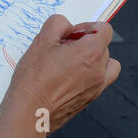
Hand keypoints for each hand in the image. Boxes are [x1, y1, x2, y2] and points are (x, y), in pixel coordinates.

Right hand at [0, 15, 119, 133]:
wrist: (30, 113)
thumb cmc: (34, 80)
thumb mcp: (41, 41)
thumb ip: (57, 24)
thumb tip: (66, 26)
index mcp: (91, 52)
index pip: (105, 29)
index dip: (87, 27)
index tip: (72, 34)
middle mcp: (99, 70)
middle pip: (103, 46)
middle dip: (85, 43)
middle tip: (63, 48)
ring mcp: (97, 87)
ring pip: (106, 65)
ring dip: (94, 60)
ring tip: (72, 63)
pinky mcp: (90, 99)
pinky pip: (100, 82)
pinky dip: (91, 76)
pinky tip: (70, 77)